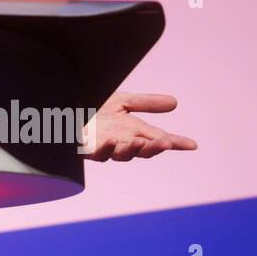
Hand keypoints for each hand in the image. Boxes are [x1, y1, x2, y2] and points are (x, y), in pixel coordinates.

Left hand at [81, 91, 196, 160]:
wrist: (64, 108)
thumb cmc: (92, 108)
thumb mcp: (122, 101)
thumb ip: (146, 103)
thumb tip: (175, 102)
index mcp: (132, 131)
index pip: (158, 138)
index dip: (175, 143)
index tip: (192, 145)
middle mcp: (122, 142)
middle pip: (144, 150)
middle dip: (155, 148)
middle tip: (167, 143)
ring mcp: (105, 147)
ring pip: (123, 155)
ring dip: (133, 149)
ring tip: (140, 142)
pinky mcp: (87, 149)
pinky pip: (98, 153)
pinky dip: (107, 149)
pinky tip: (113, 142)